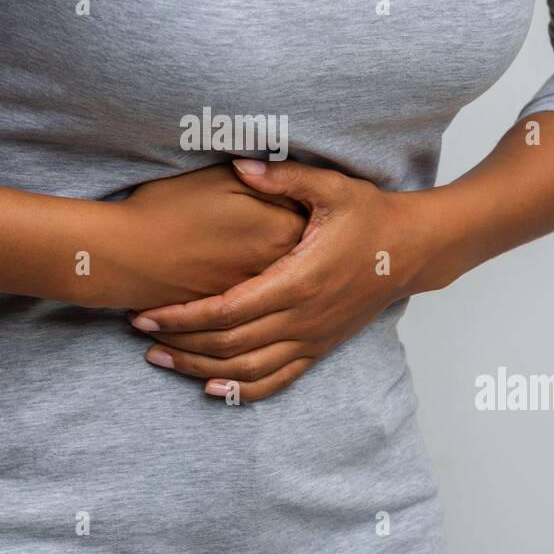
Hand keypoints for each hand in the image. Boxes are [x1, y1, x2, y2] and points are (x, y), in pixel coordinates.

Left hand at [130, 158, 440, 401]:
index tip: (146, 312)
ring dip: (201, 370)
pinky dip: (242, 391)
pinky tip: (211, 389)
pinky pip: (278, 381)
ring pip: (248, 370)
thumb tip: (239, 162)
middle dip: (180, 342)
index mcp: (299, 279)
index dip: (183, 315)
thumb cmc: (371, 216)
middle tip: (139, 333)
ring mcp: (312, 338)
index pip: (228, 308)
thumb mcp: (331, 187)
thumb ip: (283, 178)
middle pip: (229, 344)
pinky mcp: (320, 348)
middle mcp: (303, 317)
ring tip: (160, 361)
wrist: (414, 251)